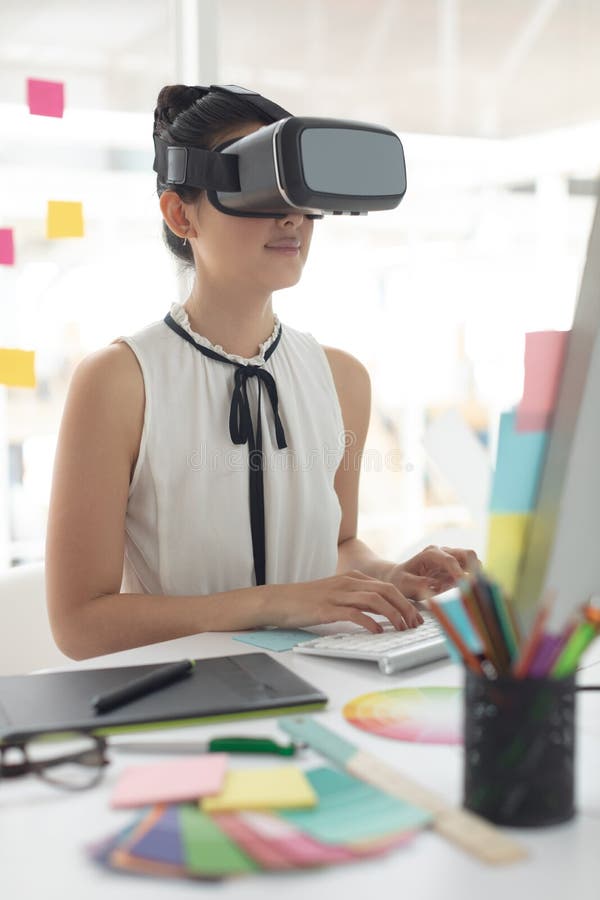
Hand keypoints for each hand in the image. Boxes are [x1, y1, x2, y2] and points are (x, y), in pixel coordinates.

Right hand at [262, 569, 423, 633]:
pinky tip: (378, 631)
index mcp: (353, 578)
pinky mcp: (327, 608)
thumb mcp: (337, 594)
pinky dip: (370, 622)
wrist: (279, 600)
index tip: (416, 617)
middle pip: (386, 591)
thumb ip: (357, 599)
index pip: (388, 587)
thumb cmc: (307, 601)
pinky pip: (354, 613)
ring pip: (374, 600)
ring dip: (393, 615)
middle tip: (415, 625)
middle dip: (405, 608)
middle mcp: (348, 583)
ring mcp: (337, 594)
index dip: (406, 602)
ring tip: (401, 629)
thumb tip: (381, 614)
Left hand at [390, 545, 481, 597]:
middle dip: (474, 568)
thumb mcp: (404, 583)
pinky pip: (471, 573)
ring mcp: (452, 561)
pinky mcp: (456, 571)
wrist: (399, 579)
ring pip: (473, 562)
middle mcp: (443, 553)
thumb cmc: (400, 580)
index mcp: (430, 554)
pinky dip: (475, 580)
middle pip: (467, 554)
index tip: (464, 584)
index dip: (458, 572)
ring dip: (476, 575)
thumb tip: (436, 585)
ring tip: (473, 590)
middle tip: (474, 585)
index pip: (449, 560)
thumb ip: (418, 583)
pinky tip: (472, 591)